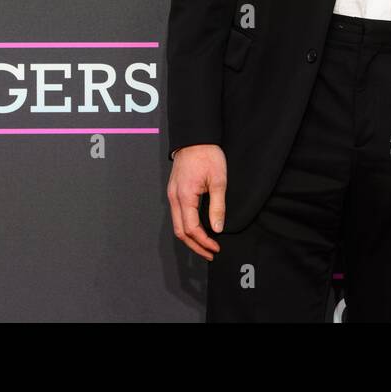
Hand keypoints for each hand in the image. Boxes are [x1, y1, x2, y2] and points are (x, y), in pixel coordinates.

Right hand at [167, 144, 226, 260]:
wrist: (196, 138)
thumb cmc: (208, 155)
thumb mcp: (218, 180)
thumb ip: (217, 206)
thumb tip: (217, 229)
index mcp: (184, 196)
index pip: (191, 228)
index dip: (204, 241)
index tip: (216, 248)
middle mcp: (174, 198)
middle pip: (180, 232)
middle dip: (195, 246)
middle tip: (210, 253)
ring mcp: (172, 195)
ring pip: (177, 225)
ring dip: (191, 238)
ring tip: (206, 246)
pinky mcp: (174, 192)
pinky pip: (178, 216)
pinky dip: (187, 227)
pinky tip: (198, 230)